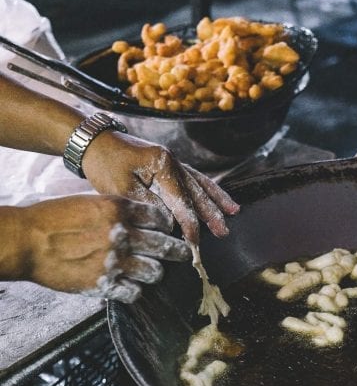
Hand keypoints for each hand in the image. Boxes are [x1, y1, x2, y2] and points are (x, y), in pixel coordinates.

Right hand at [17, 194, 189, 301]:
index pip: (160, 218)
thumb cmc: (52, 218)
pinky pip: (135, 293)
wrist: (26, 241)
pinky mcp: (104, 284)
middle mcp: (122, 234)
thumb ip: (117, 211)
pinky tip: (129, 286)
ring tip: (151, 271)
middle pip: (167, 245)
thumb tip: (140, 220)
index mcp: (118, 209)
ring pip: (155, 272)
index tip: (170, 231)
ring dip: (155, 272)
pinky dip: (134, 290)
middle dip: (179, 251)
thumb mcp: (89, 203)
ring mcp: (114, 261)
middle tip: (184, 255)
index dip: (168, 226)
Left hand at [82, 130, 239, 242]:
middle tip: (223, 232)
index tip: (194, 243)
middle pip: (197, 192)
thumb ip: (148, 205)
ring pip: (200, 184)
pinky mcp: (169, 164)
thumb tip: (169, 222)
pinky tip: (218, 198)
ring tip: (233, 212)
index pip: (182, 201)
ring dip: (216, 200)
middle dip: (211, 214)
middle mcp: (173, 161)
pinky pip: (194, 178)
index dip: (189, 224)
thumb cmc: (104, 164)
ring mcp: (173, 161)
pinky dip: (207, 189)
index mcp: (163, 164)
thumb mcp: (121, 188)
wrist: (94, 142)